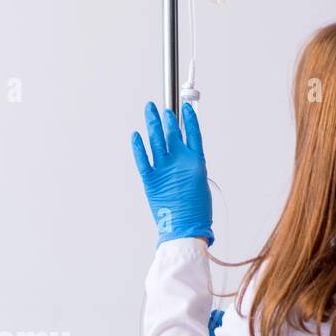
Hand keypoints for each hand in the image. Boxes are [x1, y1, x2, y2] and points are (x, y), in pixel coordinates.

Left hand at [131, 101, 212, 246]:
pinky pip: (142, 158)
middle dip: (166, 118)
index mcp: (196, 162)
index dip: (189, 118)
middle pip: (171, 132)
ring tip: (149, 110)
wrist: (186, 228)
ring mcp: (164, 169)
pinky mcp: (150, 179)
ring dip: (152, 123)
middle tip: (161, 109)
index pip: (193, 133)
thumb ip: (190, 166)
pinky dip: (138, 145)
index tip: (184, 107)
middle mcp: (180, 162)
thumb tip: (182, 156)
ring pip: (156, 140)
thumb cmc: (196, 210)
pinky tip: (136, 135)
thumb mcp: (200, 182)